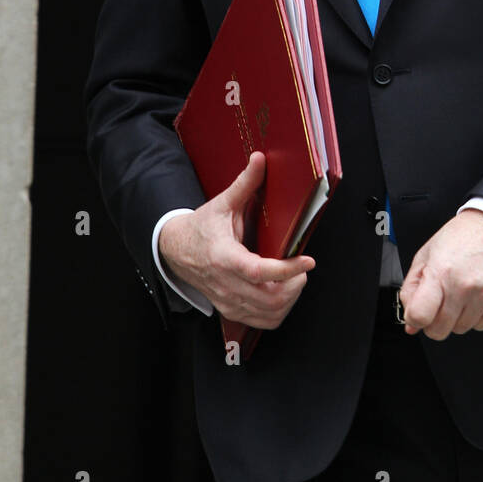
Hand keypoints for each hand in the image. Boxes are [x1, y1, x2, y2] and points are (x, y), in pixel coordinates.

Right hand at [158, 152, 314, 326]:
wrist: (175, 250)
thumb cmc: (201, 228)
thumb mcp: (222, 204)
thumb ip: (245, 183)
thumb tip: (260, 160)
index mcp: (223, 257)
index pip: (258, 271)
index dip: (286, 270)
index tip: (307, 261)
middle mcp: (225, 284)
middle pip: (269, 298)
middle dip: (294, 284)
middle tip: (302, 267)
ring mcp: (228, 301)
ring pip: (269, 313)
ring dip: (289, 299)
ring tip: (295, 279)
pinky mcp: (230, 310)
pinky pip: (262, 321)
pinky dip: (279, 312)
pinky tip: (283, 294)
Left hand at [398, 209, 482, 339]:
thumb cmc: (463, 236)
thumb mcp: (426, 254)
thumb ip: (412, 288)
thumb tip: (410, 321)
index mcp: (440, 272)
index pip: (420, 316)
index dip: (414, 320)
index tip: (418, 315)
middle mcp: (463, 286)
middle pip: (439, 330)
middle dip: (434, 321)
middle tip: (439, 304)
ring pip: (460, 330)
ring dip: (457, 318)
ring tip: (460, 293)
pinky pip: (481, 326)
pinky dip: (475, 316)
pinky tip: (475, 296)